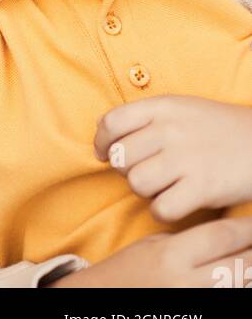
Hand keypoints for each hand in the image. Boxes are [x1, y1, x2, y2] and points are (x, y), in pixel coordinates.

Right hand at [47, 216, 251, 287]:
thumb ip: (187, 240)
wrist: (102, 300)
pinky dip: (238, 287)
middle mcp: (186, 282)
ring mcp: (193, 303)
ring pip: (238, 286)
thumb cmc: (127, 270)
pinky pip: (227, 299)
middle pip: (239, 265)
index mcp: (172, 255)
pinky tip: (240, 278)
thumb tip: (223, 234)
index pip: (221, 236)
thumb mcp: (154, 246)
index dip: (247, 228)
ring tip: (250, 257)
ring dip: (249, 271)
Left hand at [94, 96, 251, 219]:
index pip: (111, 122)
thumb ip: (146, 117)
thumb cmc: (218, 128)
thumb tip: (103, 133)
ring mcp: (186, 158)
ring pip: (136, 183)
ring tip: (162, 186)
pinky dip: (163, 211)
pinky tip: (175, 203)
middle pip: (119, 157)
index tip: (104, 153)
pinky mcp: (203, 187)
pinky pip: (161, 208)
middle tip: (145, 171)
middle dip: (126, 169)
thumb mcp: (182, 108)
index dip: (100, 141)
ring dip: (145, 191)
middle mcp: (170, 130)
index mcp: (163, 106)